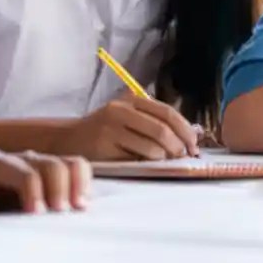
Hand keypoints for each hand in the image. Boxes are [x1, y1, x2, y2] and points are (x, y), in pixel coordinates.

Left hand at [0, 150, 91, 214]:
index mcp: (0, 165)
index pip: (24, 174)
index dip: (33, 192)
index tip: (36, 215)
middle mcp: (25, 159)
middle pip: (53, 165)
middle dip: (61, 189)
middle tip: (61, 215)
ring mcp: (40, 161)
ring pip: (70, 162)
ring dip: (79, 184)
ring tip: (80, 209)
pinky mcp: (49, 168)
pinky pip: (75, 167)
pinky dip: (83, 183)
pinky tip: (82, 204)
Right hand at [69, 93, 199, 160]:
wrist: (68, 139)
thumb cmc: (105, 131)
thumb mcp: (128, 117)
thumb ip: (154, 121)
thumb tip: (189, 137)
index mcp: (132, 99)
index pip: (168, 113)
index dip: (185, 130)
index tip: (194, 145)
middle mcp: (121, 110)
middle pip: (162, 130)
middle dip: (178, 147)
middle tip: (182, 157)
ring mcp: (111, 128)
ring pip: (152, 147)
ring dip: (163, 158)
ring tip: (162, 161)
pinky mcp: (104, 147)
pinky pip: (136, 159)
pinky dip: (146, 164)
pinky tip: (143, 164)